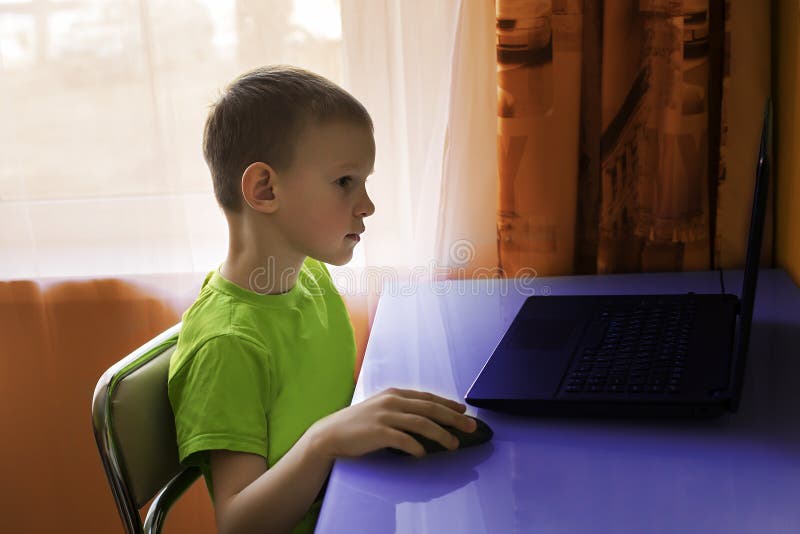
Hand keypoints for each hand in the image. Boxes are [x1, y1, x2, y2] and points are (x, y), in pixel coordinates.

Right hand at [307, 388, 477, 458]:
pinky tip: (423, 454)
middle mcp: (392, 402)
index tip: (464, 411)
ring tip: (453, 444)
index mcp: (394, 394)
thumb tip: (426, 419)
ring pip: (422, 423)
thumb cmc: (357, 425)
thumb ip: (401, 410)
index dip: (448, 404)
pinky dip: (416, 447)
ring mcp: (385, 416)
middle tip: (470, 427)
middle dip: (453, 418)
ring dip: (441, 434)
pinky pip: (403, 440)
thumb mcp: (380, 409)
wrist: (330, 435)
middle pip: (430, 408)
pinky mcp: (378, 432)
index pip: (428, 398)